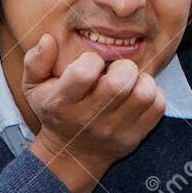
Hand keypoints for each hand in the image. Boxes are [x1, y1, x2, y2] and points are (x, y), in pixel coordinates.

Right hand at [23, 35, 166, 192]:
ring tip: (130, 81)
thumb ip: (36, 61)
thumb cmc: (56, 112)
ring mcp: (115, 130)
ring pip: (144, 94)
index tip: (91, 63)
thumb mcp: (34, 88)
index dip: (91, 60)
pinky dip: (153, 93)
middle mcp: (90, 119)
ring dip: (141, 80)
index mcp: (63, 103)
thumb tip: (48, 39)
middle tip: (116, 70)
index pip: (83, 73)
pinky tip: (138, 94)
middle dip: (123, 67)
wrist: (73, 154)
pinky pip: (157, 106)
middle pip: (119, 83)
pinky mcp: (136, 136)